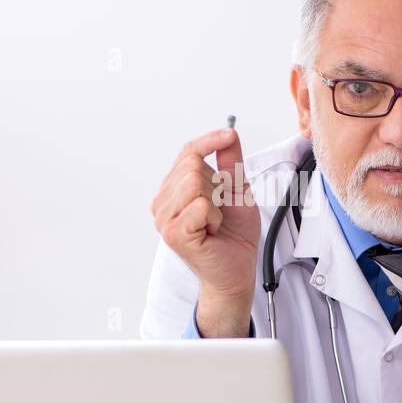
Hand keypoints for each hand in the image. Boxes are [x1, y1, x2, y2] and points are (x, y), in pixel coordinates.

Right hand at [150, 127, 259, 335]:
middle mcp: (163, 202)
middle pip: (192, 165)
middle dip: (217, 185)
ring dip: (216, 202)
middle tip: (219, 209)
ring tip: (214, 221)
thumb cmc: (234, 235)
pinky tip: (212, 231)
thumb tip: (228, 133)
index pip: (187, 152)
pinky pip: (200, 205)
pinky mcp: (173, 233)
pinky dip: (215, 217)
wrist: (237, 269)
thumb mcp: (237, 189)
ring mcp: (164, 218)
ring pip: (195, 182)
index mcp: (174, 189)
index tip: (229, 135)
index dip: (209, 141)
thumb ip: (230, 161)